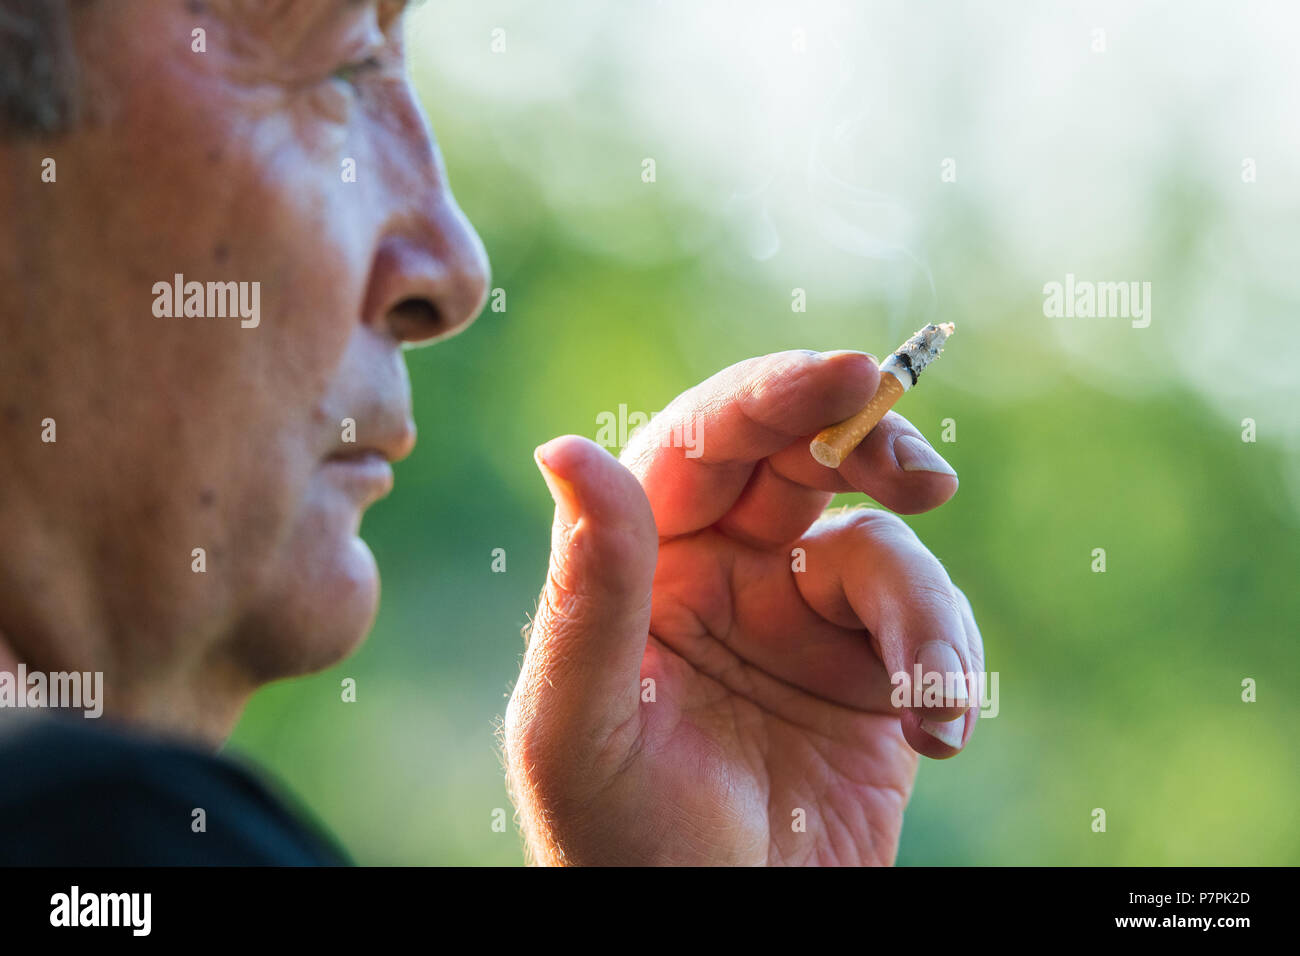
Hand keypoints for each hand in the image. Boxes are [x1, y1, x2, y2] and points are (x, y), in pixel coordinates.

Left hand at [504, 350, 982, 864]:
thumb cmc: (619, 849)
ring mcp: (802, 619)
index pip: (701, 443)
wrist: (721, 942)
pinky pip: (931, 629)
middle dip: (867, 446)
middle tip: (922, 477)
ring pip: (883, 548)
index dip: (771, 396)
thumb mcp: (579, 728)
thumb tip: (564, 444)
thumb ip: (588, 592)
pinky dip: (949, 669)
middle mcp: (723, 572)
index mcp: (641, 564)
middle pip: (799, 457)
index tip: (846, 377)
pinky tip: (935, 736)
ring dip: (924, 614)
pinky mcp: (872, 674)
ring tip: (929, 701)